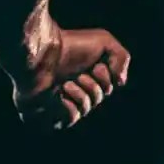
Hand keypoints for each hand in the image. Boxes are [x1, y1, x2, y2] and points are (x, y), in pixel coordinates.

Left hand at [11, 27, 131, 129]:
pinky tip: (59, 97)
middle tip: (79, 76)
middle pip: (97, 100)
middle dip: (93, 88)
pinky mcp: (44, 110)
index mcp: (87, 72)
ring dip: (80, 97)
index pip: (108, 89)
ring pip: (83, 111)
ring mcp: (58, 98)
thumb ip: (121, 58)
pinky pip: (65, 122)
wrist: (41, 51)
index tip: (97, 67)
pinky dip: (68, 110)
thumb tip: (120, 83)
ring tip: (66, 84)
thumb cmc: (70, 44)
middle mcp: (73, 85)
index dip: (107, 81)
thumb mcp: (105, 42)